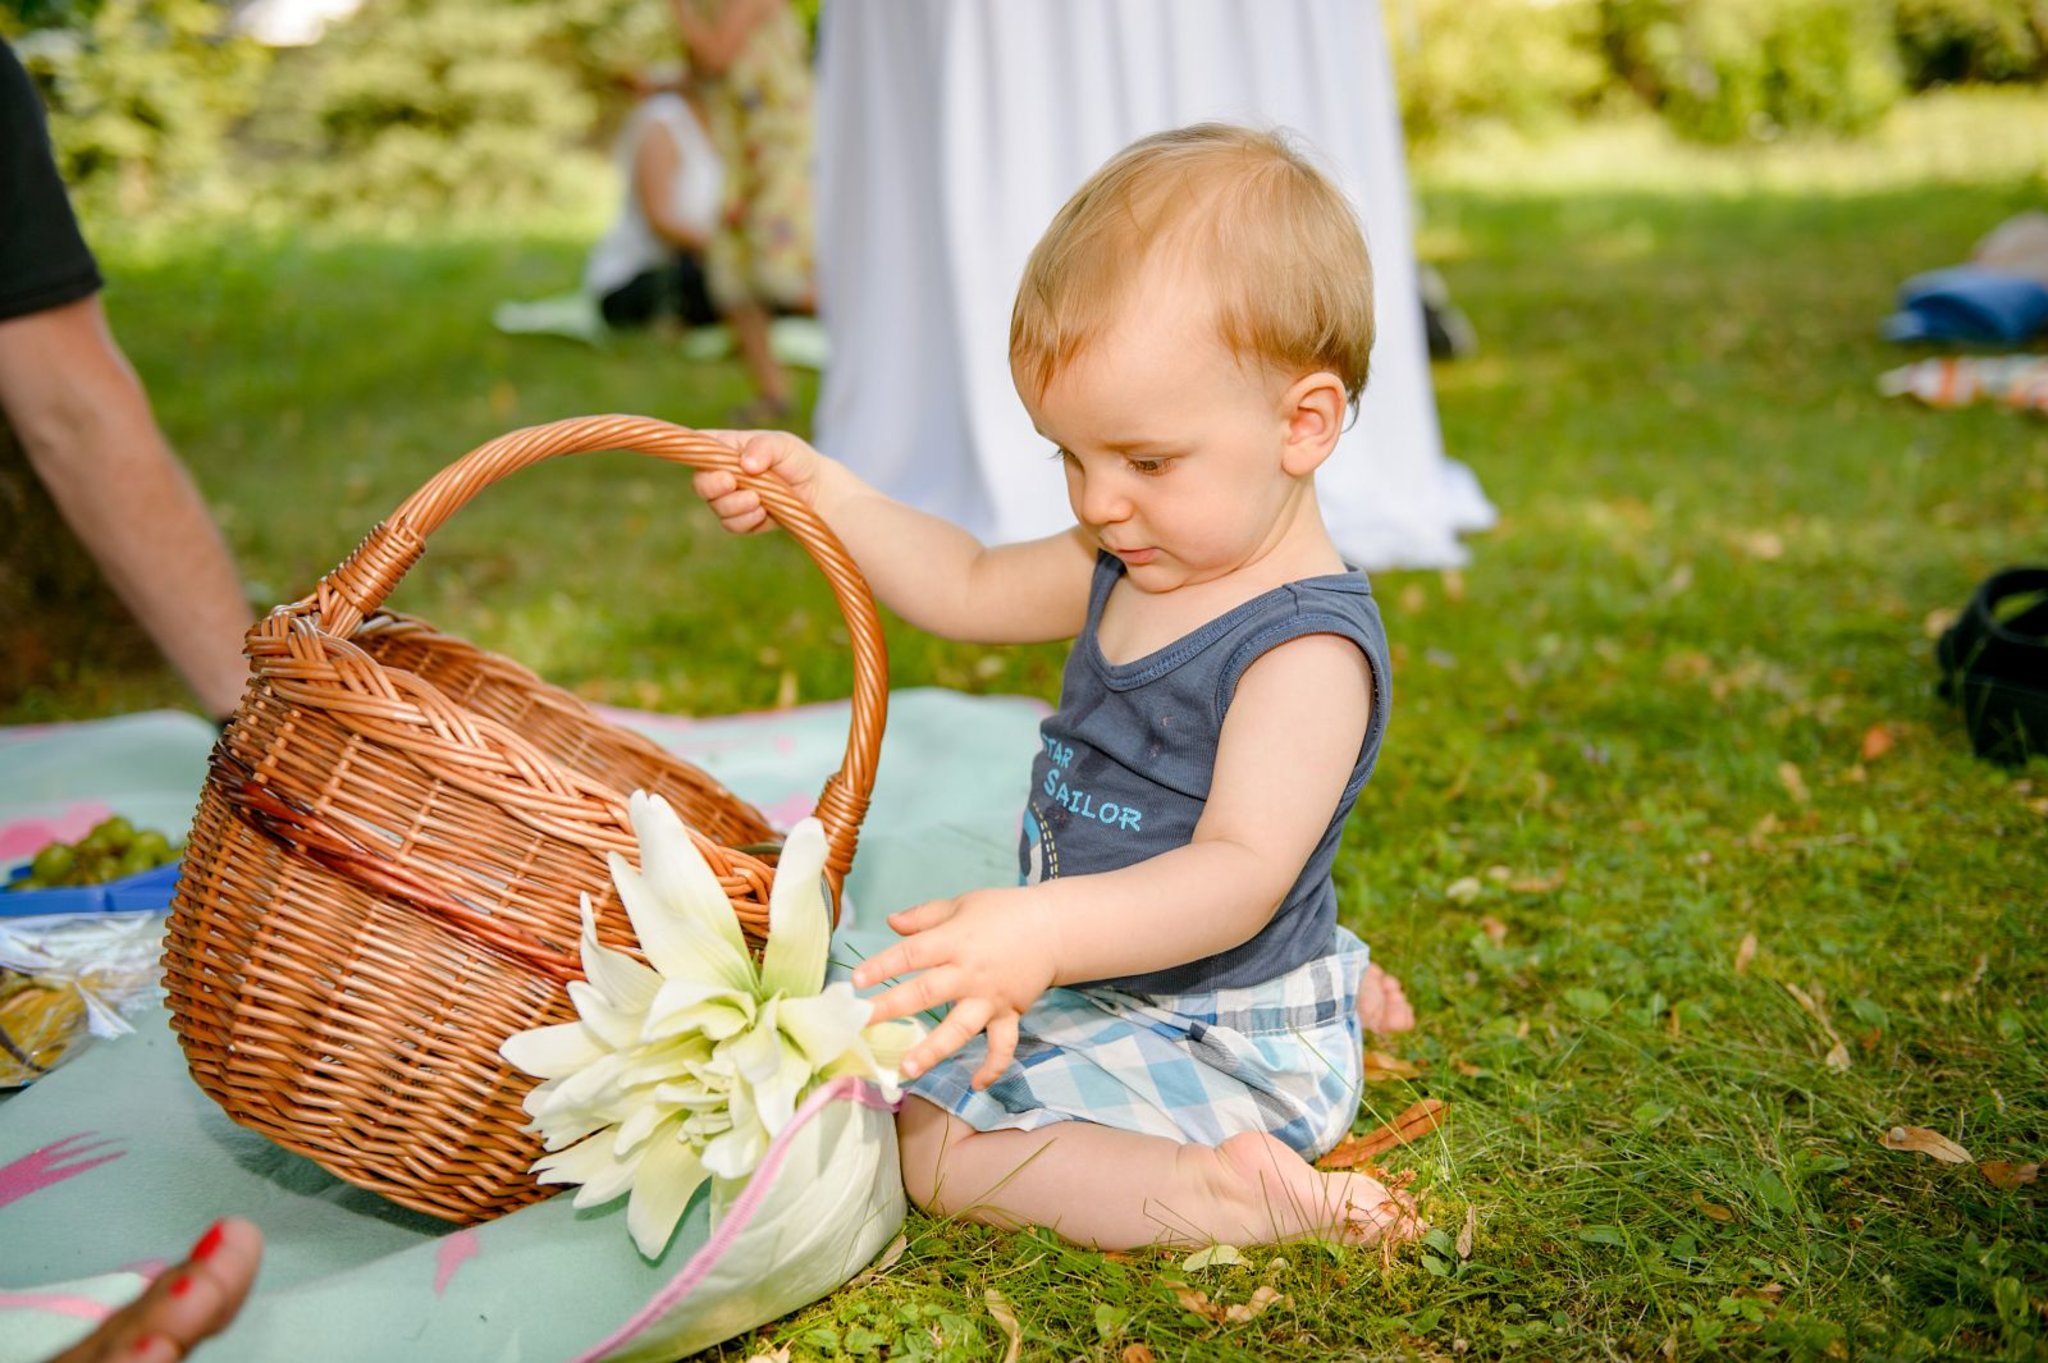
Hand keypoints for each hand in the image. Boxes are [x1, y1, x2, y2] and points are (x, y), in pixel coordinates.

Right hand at [690, 428, 828, 534]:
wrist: (817, 490)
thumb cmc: (796, 460)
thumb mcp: (784, 445)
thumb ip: (764, 447)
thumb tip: (746, 463)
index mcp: (726, 448)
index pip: (697, 447)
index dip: (696, 455)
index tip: (717, 465)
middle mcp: (722, 473)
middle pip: (700, 483)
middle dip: (713, 486)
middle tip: (732, 483)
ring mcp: (729, 498)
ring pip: (716, 507)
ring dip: (735, 505)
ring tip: (759, 500)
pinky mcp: (740, 519)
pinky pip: (732, 525)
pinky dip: (747, 520)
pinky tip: (764, 512)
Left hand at [851, 887, 1058, 1088]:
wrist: (1052, 927)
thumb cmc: (1002, 911)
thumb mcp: (961, 905)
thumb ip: (924, 916)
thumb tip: (890, 923)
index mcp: (955, 941)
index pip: (912, 954)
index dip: (883, 966)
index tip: (856, 982)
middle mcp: (970, 972)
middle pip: (926, 993)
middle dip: (892, 1008)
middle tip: (863, 1023)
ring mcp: (990, 997)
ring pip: (960, 1027)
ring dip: (934, 1050)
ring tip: (908, 1068)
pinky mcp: (1010, 1013)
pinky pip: (1003, 1045)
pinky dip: (993, 1066)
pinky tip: (977, 1084)